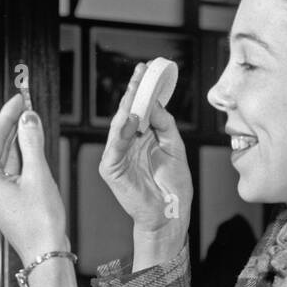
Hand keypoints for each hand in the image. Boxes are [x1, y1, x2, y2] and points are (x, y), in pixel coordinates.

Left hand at [0, 94, 67, 263]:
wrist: (46, 253)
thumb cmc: (40, 223)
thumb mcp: (39, 175)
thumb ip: (32, 142)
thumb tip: (29, 119)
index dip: (9, 113)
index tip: (19, 97)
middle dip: (14, 126)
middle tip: (28, 105)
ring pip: (6, 159)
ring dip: (21, 142)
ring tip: (33, 122)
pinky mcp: (2, 200)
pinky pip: (11, 173)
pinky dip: (22, 160)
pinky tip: (33, 148)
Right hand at [99, 62, 193, 233]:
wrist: (170, 216)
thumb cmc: (173, 188)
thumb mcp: (175, 149)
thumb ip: (165, 125)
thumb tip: (156, 103)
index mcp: (142, 139)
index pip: (139, 109)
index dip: (142, 90)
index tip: (146, 71)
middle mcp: (128, 145)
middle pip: (127, 113)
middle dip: (133, 92)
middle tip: (140, 73)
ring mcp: (118, 156)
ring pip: (119, 126)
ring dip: (127, 107)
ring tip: (136, 90)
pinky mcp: (112, 170)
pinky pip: (115, 147)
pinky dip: (122, 132)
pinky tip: (131, 118)